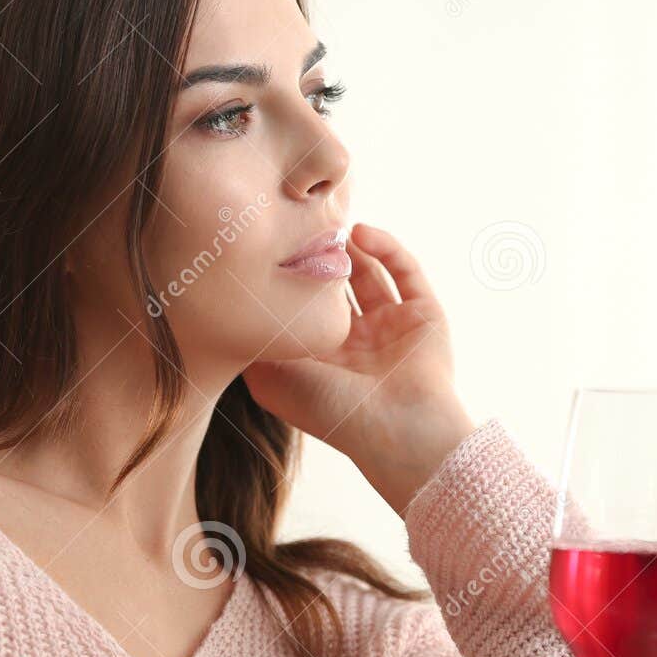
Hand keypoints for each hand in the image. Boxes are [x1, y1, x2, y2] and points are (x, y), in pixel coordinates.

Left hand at [242, 223, 475, 515]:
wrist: (394, 430)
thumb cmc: (329, 408)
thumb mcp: (270, 378)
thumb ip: (252, 342)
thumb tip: (231, 306)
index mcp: (326, 359)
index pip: (306, 307)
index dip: (291, 276)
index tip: (271, 246)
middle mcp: (360, 342)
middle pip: (339, 285)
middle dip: (322, 256)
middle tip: (302, 227)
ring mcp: (394, 327)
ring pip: (372, 271)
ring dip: (352, 247)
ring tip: (330, 225)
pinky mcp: (425, 314)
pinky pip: (406, 270)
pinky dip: (387, 246)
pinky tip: (361, 232)